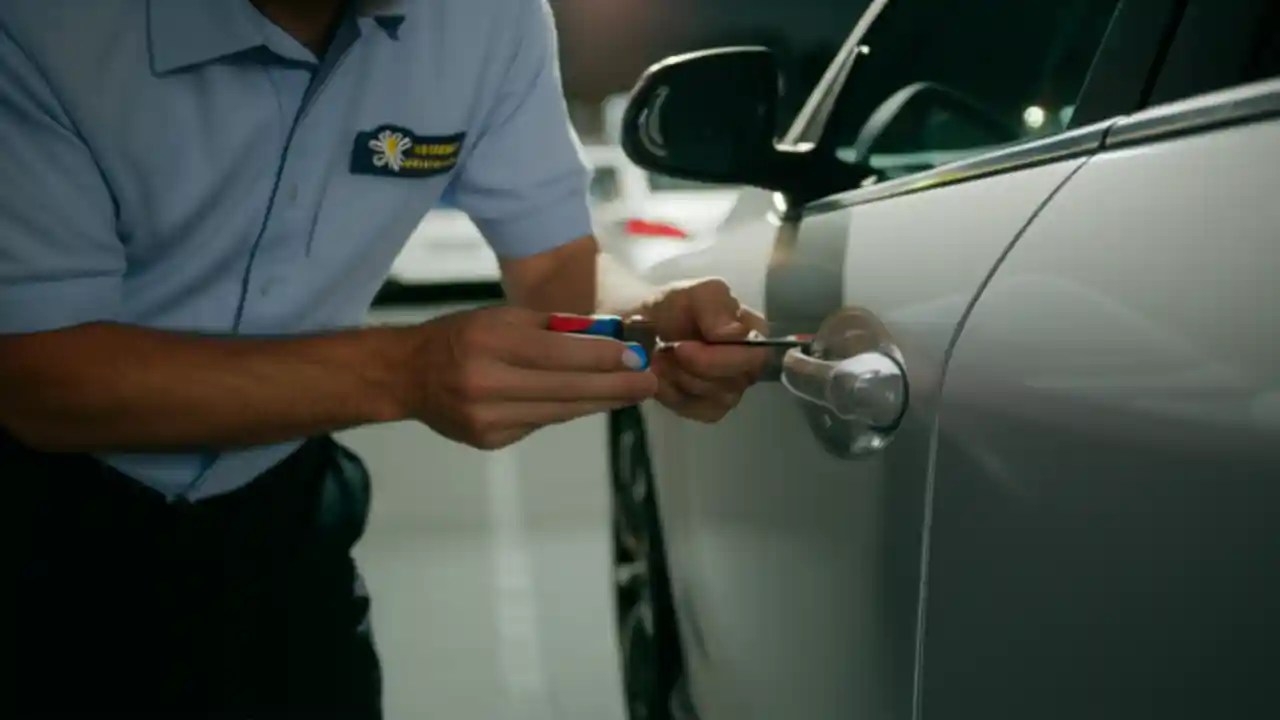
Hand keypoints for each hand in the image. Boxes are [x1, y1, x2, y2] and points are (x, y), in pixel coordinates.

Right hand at [401, 306, 657, 448]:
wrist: (409, 375)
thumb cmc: (462, 336)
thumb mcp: (501, 317)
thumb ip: (553, 327)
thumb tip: (609, 337)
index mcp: (489, 344)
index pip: (558, 355)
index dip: (602, 358)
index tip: (637, 358)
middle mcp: (486, 384)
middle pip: (565, 389)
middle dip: (614, 386)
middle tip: (649, 383)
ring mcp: (486, 419)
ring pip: (558, 412)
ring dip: (599, 402)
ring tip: (631, 393)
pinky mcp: (488, 440)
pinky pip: (539, 423)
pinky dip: (566, 411)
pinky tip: (589, 402)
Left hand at [640, 278, 770, 422]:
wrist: (641, 327)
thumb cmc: (672, 307)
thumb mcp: (692, 293)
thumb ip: (714, 307)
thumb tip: (733, 334)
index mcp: (753, 334)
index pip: (753, 358)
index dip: (716, 358)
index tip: (680, 347)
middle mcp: (748, 366)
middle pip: (732, 383)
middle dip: (690, 369)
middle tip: (662, 351)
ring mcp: (730, 390)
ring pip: (712, 398)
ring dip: (677, 379)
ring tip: (659, 358)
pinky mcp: (708, 408)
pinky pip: (695, 410)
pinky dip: (671, 394)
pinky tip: (661, 376)